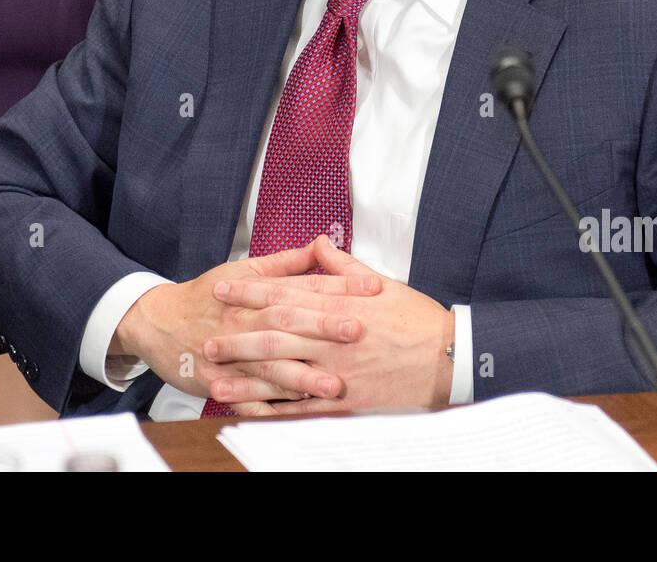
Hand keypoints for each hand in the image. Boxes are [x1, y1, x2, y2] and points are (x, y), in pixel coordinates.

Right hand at [114, 241, 381, 403]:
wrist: (158, 320)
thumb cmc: (206, 295)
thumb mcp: (244, 270)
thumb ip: (286, 263)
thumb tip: (321, 244)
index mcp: (256, 292)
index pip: (303, 286)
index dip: (338, 286)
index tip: (372, 287)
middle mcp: (245, 320)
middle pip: (287, 322)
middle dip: (323, 327)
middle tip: (358, 331)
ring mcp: (230, 352)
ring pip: (268, 364)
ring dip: (301, 376)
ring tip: (333, 385)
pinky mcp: (216, 378)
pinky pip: (244, 396)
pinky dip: (268, 405)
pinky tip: (291, 413)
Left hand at [204, 236, 455, 416]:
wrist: (449, 356)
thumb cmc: (417, 319)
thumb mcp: (382, 282)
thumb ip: (344, 265)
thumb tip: (319, 243)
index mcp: (340, 304)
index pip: (287, 293)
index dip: (253, 290)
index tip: (225, 288)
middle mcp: (334, 337)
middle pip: (277, 333)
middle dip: (240, 334)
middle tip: (208, 337)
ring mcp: (338, 369)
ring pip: (284, 372)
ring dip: (248, 377)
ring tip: (217, 380)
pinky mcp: (347, 399)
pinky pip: (303, 407)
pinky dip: (276, 410)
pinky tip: (252, 412)